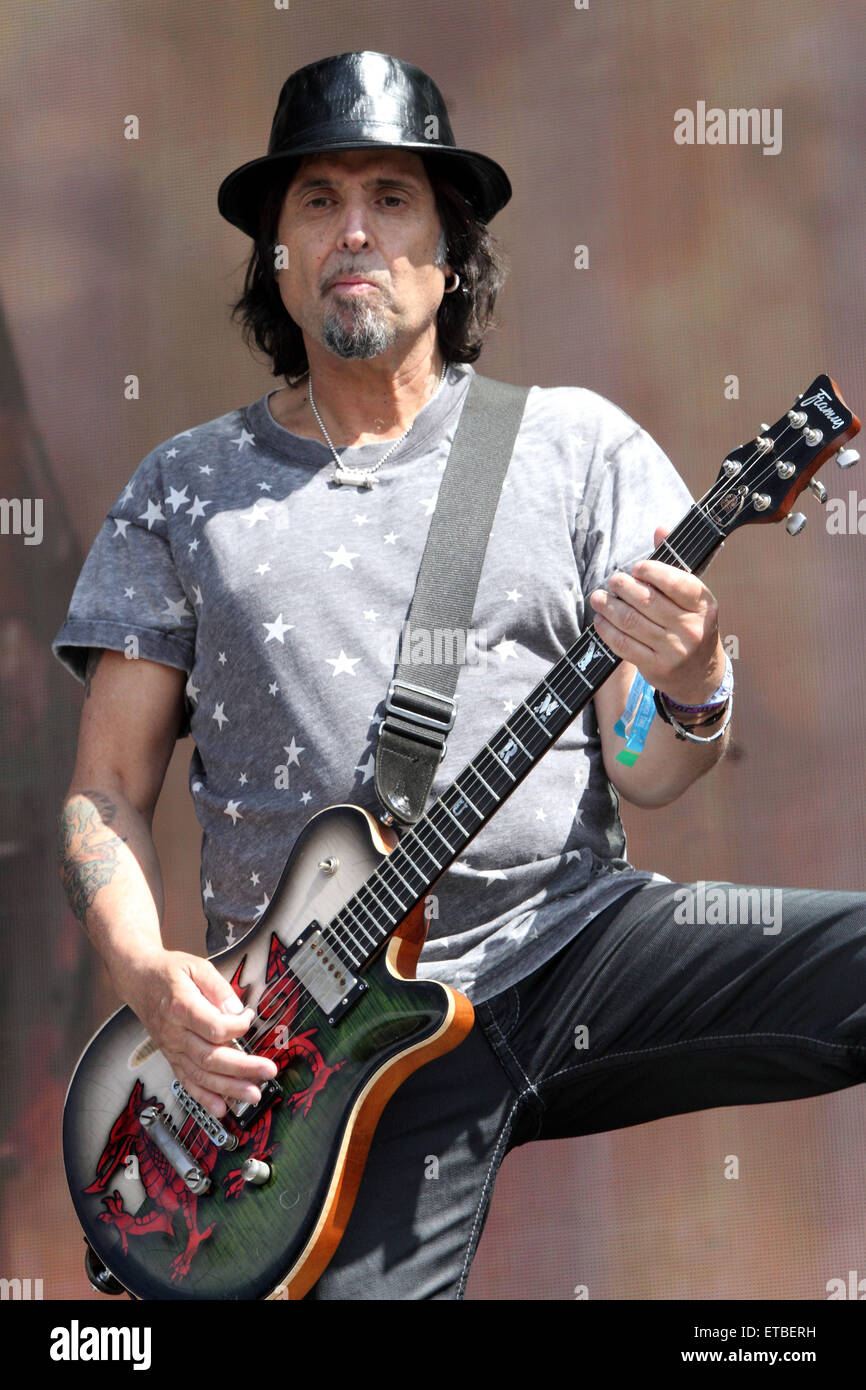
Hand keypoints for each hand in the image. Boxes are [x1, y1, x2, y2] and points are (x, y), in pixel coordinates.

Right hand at [112, 946, 277, 1117]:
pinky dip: (204, 1098)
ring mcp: (172, 1048)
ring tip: (252, 1094)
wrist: (139, 980)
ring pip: (201, 1074)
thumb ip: (218, 987)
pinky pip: (187, 1081)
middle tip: (266, 1072)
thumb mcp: (196, 966)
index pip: (212, 1026)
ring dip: (228, 1088)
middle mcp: (174, 1032)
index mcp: (180, 1007)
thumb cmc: (168, 972)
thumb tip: (236, 1009)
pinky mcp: (172, 1057)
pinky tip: (222, 1108)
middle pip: (210, 1056)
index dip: (236, 1027)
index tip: (248, 1018)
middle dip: (241, 1068)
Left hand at [589, 526, 725, 705]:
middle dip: (624, 588)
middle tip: (612, 580)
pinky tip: (600, 620)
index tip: (636, 568)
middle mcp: (691, 628)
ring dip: (610, 608)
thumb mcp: (691, 597)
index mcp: (703, 605)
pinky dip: (608, 631)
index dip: (652, 572)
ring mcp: (674, 650)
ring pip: (633, 623)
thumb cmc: (691, 625)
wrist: (700, 674)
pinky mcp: (656, 667)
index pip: (677, 583)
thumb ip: (674, 563)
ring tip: (599, 598)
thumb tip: (659, 529)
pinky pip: (625, 645)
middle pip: (649, 602)